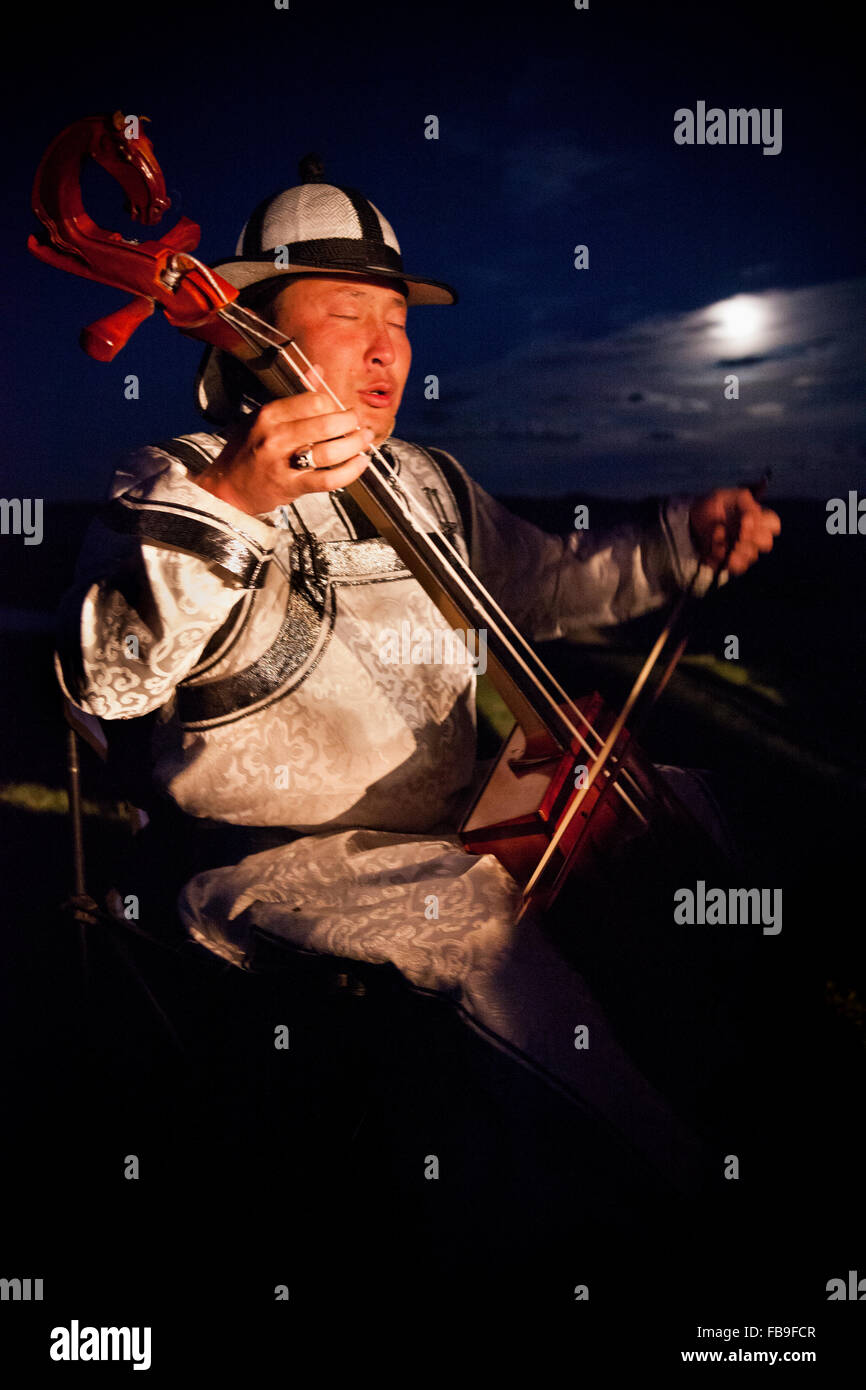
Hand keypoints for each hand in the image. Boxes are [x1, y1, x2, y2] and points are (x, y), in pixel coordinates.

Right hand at [197, 372, 373, 514]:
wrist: (228, 487)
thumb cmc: (248, 451)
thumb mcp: (264, 417)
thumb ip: (295, 396)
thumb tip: (317, 370)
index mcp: (269, 414)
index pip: (314, 400)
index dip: (335, 405)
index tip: (340, 410)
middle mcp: (276, 436)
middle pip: (326, 423)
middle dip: (350, 423)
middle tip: (358, 424)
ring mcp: (283, 463)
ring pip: (330, 451)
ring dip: (355, 445)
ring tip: (365, 441)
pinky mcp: (292, 486)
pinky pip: (329, 479)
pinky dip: (350, 471)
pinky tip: (361, 462)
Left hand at [689, 487, 780, 575]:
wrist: (693, 519)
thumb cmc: (714, 505)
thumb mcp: (728, 496)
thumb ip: (745, 503)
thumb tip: (751, 519)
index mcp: (758, 518)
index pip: (774, 524)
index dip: (763, 523)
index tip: (744, 521)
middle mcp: (754, 536)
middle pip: (766, 542)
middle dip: (750, 537)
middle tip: (736, 533)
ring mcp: (744, 550)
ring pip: (751, 555)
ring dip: (734, 547)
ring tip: (717, 535)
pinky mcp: (732, 562)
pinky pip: (738, 567)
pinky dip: (725, 558)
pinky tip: (715, 549)